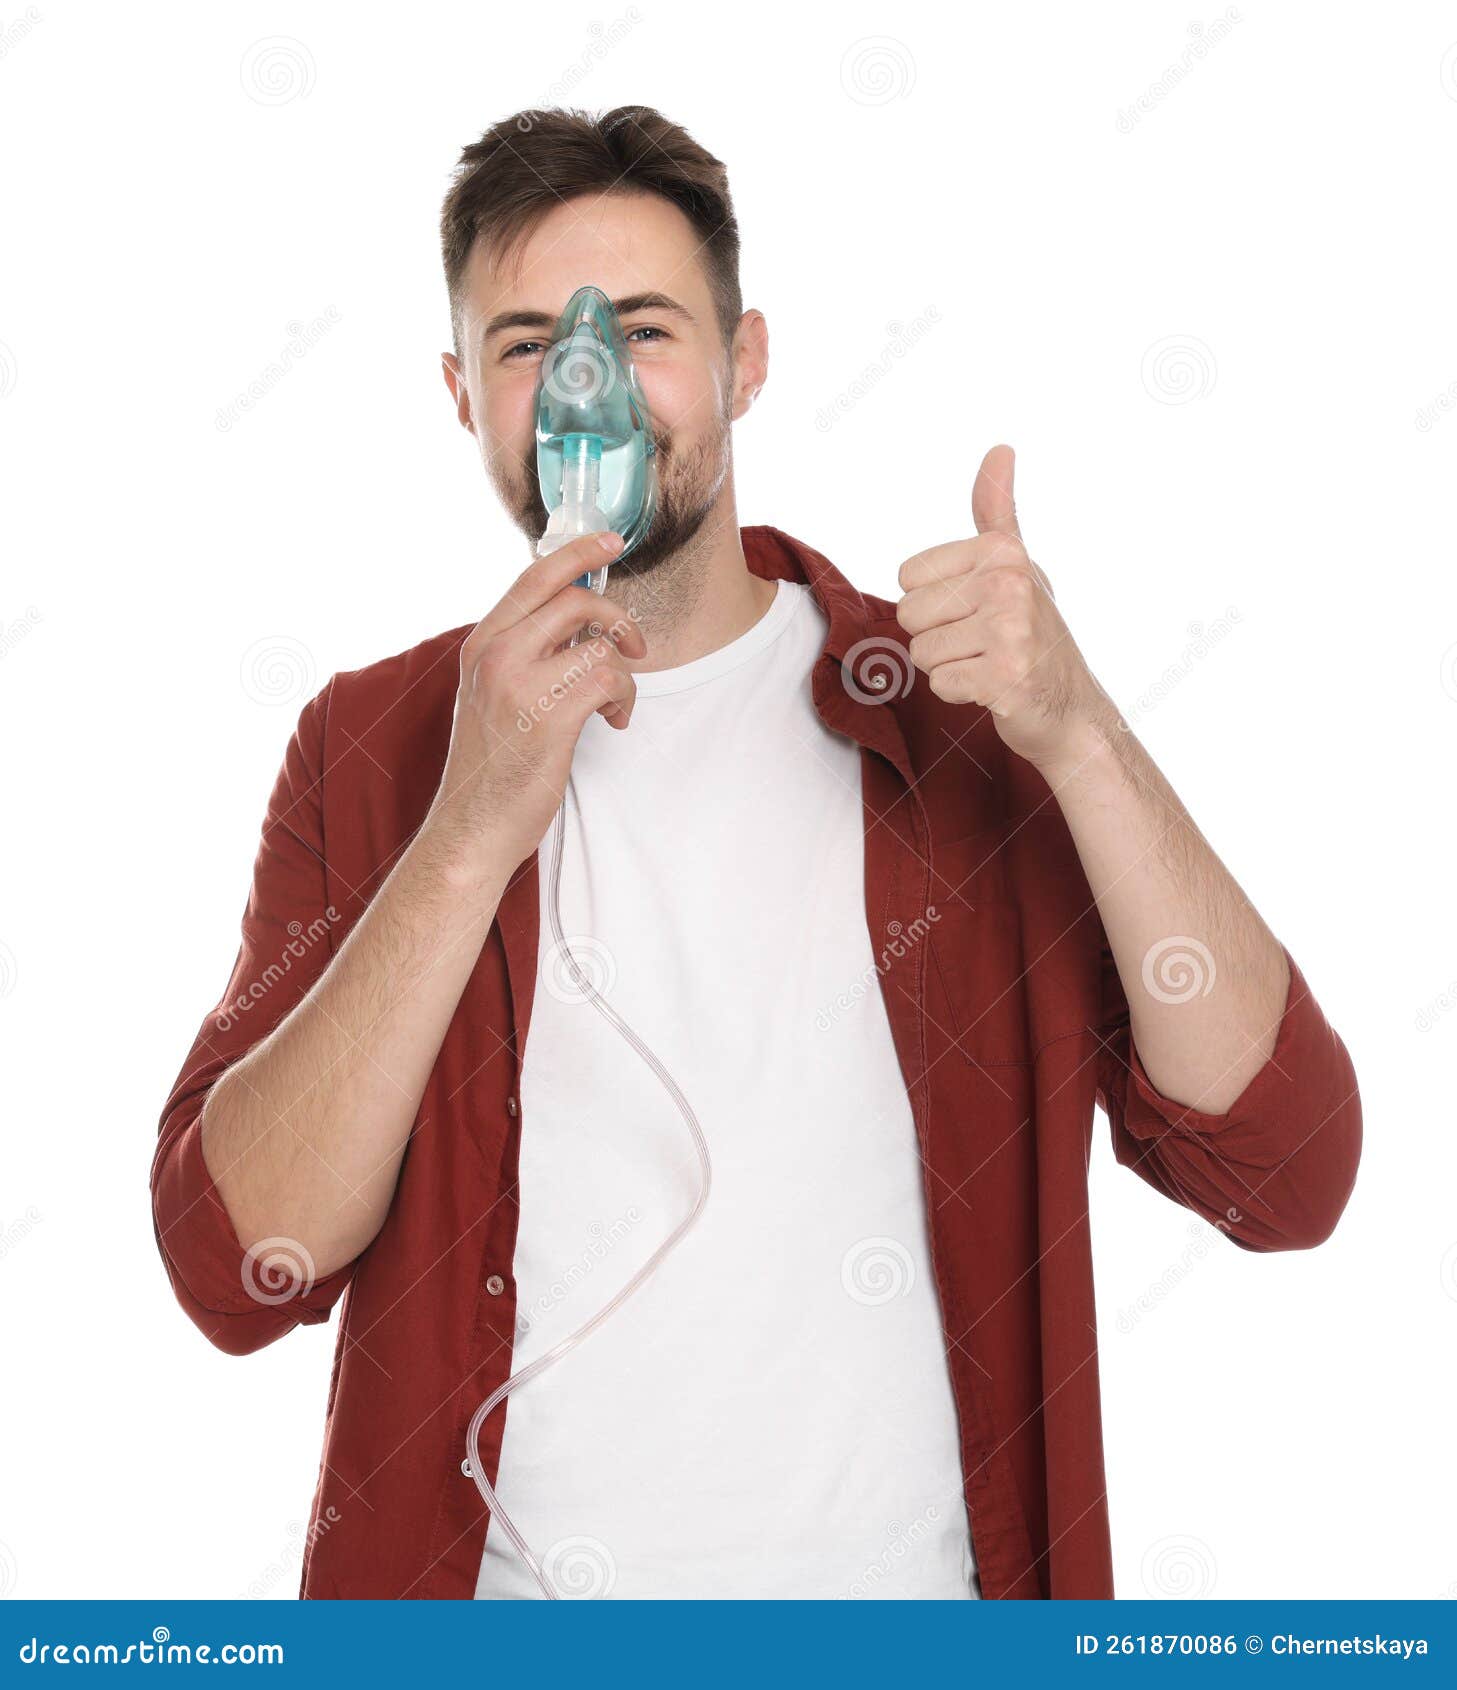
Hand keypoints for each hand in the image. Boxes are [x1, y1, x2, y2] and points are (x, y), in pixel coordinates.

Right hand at [424, 531, 646, 878]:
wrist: (472, 826)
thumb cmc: (490, 767)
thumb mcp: (491, 694)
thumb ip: (522, 653)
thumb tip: (575, 620)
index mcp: (481, 644)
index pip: (534, 577)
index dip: (579, 552)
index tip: (611, 541)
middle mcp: (495, 655)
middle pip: (574, 598)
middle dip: (616, 617)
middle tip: (634, 646)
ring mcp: (519, 684)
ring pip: (598, 641)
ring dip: (623, 672)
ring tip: (613, 703)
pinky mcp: (548, 717)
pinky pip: (609, 679)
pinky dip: (623, 698)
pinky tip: (611, 722)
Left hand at [895, 444, 1109, 770]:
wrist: (1070, 706)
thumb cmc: (1034, 632)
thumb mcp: (1016, 562)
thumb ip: (997, 510)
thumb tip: (1000, 448)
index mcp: (1003, 552)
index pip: (908, 576)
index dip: (933, 602)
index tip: (974, 610)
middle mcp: (1009, 585)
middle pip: (908, 614)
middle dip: (937, 636)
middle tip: (981, 642)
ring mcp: (1010, 632)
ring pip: (921, 652)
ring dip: (948, 666)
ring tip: (987, 662)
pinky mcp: (1005, 678)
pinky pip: (939, 684)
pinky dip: (960, 693)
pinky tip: (993, 687)